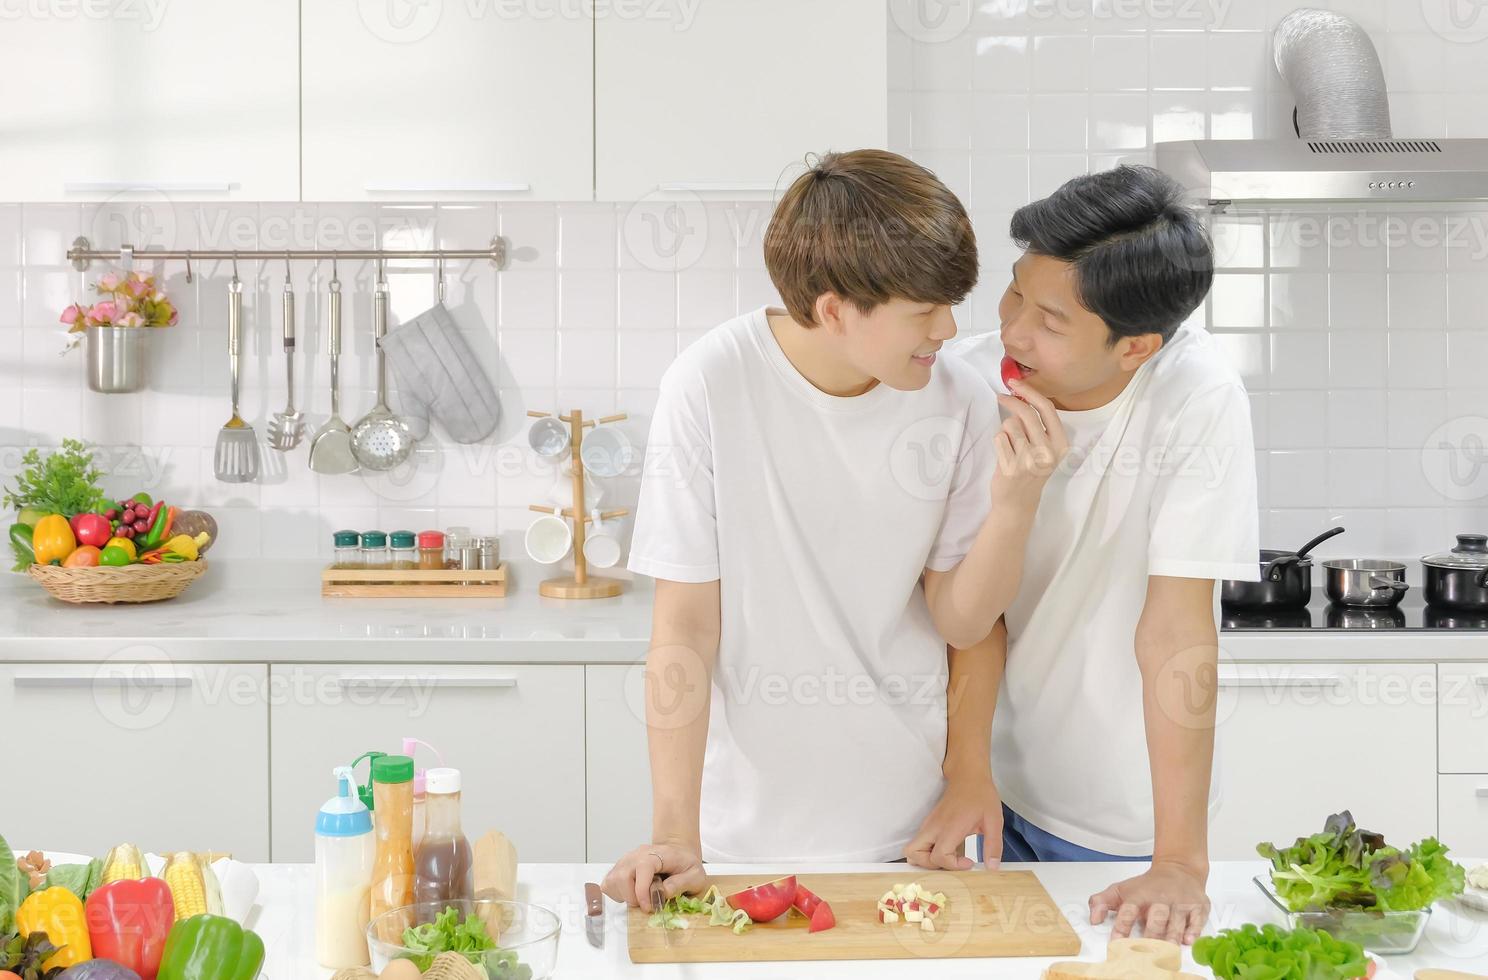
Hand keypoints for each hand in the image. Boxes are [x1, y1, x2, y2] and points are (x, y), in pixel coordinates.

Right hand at [600, 840, 707, 911]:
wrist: (677, 853)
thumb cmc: (685, 864)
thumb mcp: (695, 875)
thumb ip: (682, 883)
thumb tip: (663, 892)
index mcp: (655, 853)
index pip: (642, 868)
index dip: (642, 891)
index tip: (649, 907)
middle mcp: (635, 855)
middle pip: (622, 877)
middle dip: (633, 897)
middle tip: (647, 904)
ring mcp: (624, 861)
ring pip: (613, 882)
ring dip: (625, 897)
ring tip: (641, 898)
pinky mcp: (617, 869)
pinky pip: (608, 885)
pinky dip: (618, 894)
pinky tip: (632, 894)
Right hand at [904, 775, 1003, 870]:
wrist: (968, 776)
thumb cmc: (981, 796)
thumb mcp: (994, 821)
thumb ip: (993, 846)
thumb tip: (992, 868)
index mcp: (950, 827)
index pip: (939, 855)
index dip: (953, 865)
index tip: (969, 862)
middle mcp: (934, 827)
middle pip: (913, 853)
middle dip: (929, 866)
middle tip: (950, 864)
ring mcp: (928, 824)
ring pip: (911, 849)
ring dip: (925, 859)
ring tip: (947, 859)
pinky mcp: (929, 823)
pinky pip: (919, 842)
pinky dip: (928, 852)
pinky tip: (949, 849)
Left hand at [991, 380, 1067, 506]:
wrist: (1019, 502)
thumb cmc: (1029, 469)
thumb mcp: (1043, 448)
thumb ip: (1037, 425)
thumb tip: (1020, 395)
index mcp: (1060, 444)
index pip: (1046, 409)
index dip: (1029, 392)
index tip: (1015, 382)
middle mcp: (1048, 452)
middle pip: (1026, 413)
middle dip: (1011, 401)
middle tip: (1001, 397)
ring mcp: (1030, 461)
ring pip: (1009, 425)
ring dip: (1005, 430)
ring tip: (1010, 445)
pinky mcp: (1012, 467)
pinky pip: (999, 438)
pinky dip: (998, 442)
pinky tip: (1004, 455)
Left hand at [1088, 861, 1210, 944]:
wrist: (1178, 869)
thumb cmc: (1148, 885)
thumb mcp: (1121, 889)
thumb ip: (1102, 902)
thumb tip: (1092, 918)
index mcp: (1140, 895)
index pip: (1129, 910)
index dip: (1122, 926)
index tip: (1116, 941)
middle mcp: (1160, 899)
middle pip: (1156, 917)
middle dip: (1151, 935)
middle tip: (1145, 952)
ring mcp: (1180, 903)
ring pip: (1176, 921)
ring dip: (1171, 936)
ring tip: (1167, 950)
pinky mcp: (1198, 907)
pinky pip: (1197, 919)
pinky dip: (1193, 930)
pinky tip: (1187, 940)